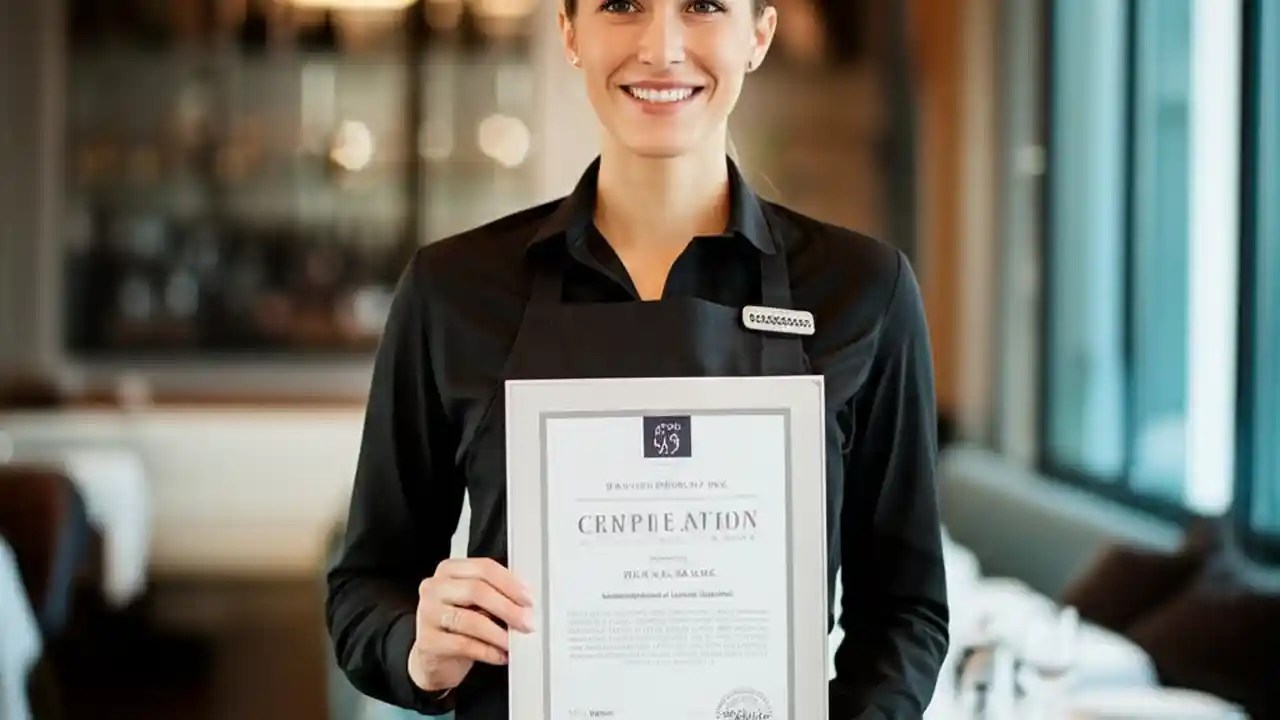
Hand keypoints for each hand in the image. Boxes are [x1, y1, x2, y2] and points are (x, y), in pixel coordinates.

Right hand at [408, 557, 534, 693]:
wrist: (433, 658)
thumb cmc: (457, 626)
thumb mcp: (474, 604)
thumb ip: (495, 595)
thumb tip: (525, 603)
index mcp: (449, 570)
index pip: (483, 568)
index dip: (509, 583)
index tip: (528, 598)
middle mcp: (434, 588)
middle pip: (476, 590)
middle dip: (507, 607)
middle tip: (526, 621)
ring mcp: (428, 614)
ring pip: (469, 620)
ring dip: (498, 633)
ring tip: (513, 641)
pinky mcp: (428, 642)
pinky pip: (463, 645)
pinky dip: (487, 651)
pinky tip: (500, 655)